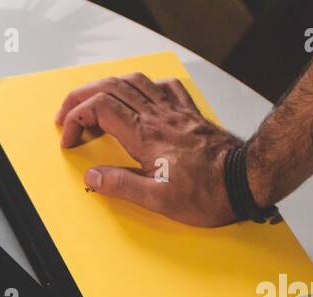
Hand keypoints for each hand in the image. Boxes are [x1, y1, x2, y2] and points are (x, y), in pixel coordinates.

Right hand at [54, 72, 244, 226]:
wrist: (245, 179)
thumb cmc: (208, 192)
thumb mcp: (158, 200)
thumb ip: (121, 185)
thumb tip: (94, 176)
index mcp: (145, 135)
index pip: (100, 108)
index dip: (76, 119)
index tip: (69, 140)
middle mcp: (158, 116)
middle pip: (110, 87)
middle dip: (81, 97)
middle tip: (67, 115)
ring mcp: (174, 111)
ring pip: (133, 81)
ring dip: (107, 87)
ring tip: (94, 103)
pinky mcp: (188, 113)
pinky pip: (163, 87)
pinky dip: (143, 87)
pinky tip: (140, 99)